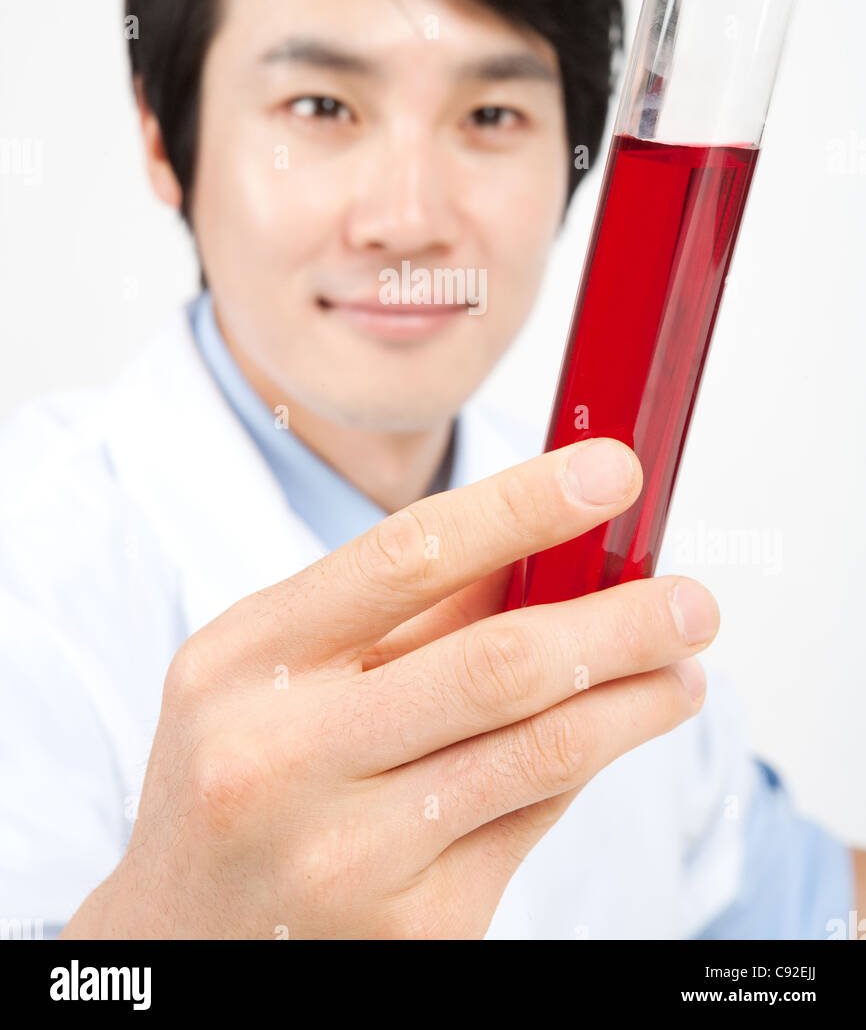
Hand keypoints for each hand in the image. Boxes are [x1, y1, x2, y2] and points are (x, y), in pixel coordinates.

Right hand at [59, 437, 718, 939]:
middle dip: (618, 622)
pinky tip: (613, 732)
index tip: (611, 473)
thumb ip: (396, 614)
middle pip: (495, 664)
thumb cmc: (238, 773)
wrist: (185, 935)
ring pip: (537, 752)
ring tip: (681, 668)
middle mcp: (283, 758)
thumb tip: (542, 544)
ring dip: (632, 701)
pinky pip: (530, 821)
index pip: (405, 556)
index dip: (522, 506)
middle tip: (692, 600)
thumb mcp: (274, 672)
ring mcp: (347, 855)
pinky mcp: (410, 928)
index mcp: (243, 662)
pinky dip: (584, 763)